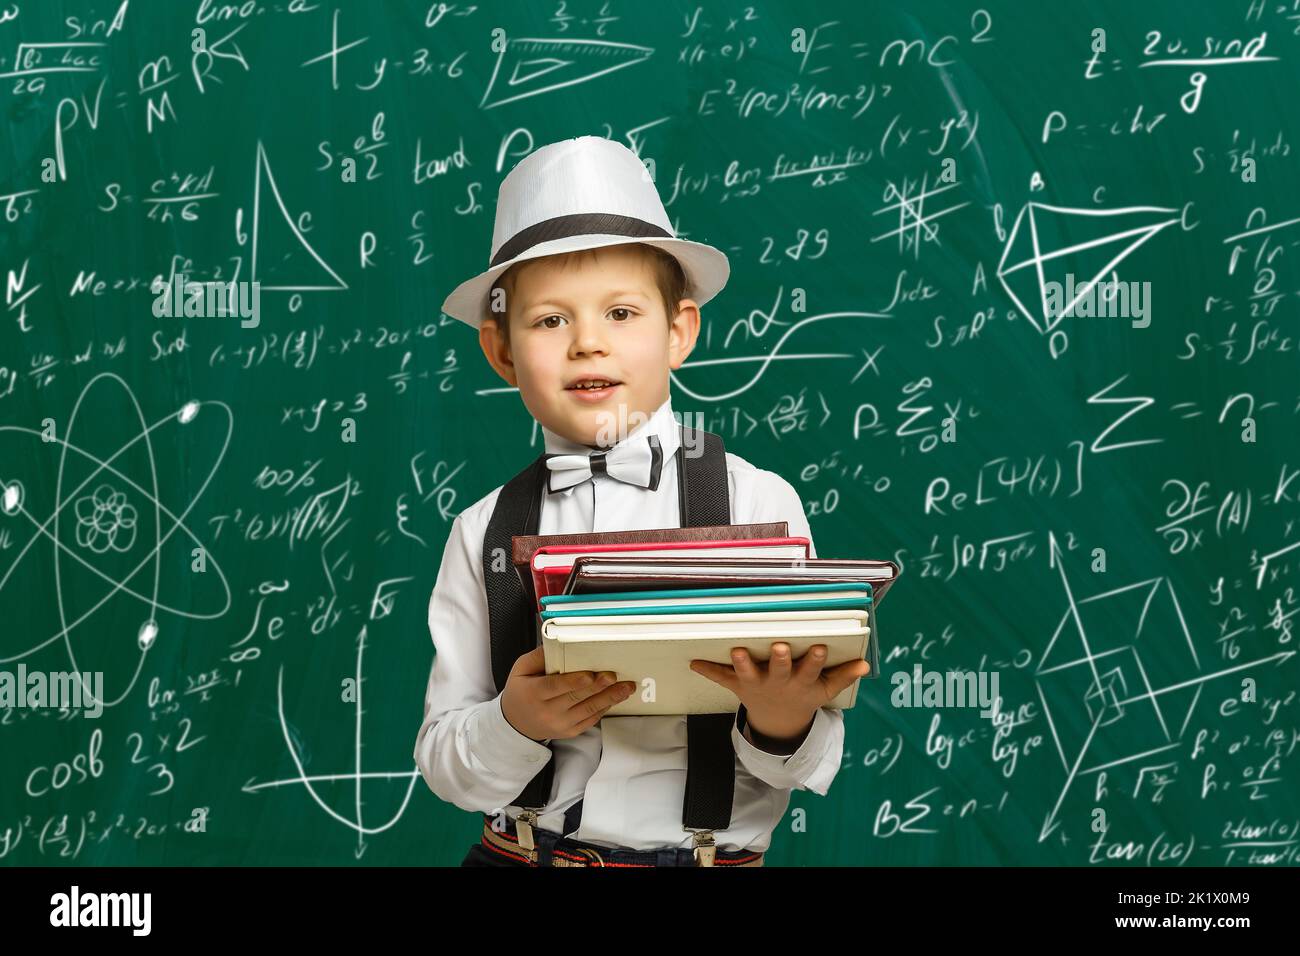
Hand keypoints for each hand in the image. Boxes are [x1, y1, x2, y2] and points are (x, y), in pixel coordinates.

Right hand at [500, 646, 636, 741]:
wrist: (517, 723)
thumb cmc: (521, 692)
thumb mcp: (521, 670)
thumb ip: (539, 656)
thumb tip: (558, 643)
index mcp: (534, 693)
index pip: (554, 687)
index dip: (573, 682)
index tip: (589, 675)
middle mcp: (548, 711)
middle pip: (576, 698)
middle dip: (598, 687)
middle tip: (613, 676)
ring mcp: (560, 724)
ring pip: (588, 710)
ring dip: (609, 698)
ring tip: (625, 687)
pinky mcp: (571, 731)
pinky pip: (591, 719)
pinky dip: (604, 707)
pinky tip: (615, 697)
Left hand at [689, 643, 868, 744]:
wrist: (778, 723)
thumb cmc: (803, 696)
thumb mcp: (825, 691)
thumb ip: (843, 677)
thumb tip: (865, 665)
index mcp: (801, 682)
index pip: (811, 670)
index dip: (816, 661)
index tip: (820, 648)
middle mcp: (778, 682)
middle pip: (780, 670)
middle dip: (781, 659)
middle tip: (781, 647)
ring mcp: (757, 684)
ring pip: (748, 673)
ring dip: (742, 663)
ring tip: (737, 651)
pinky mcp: (739, 685)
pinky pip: (721, 678)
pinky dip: (707, 670)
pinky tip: (694, 662)